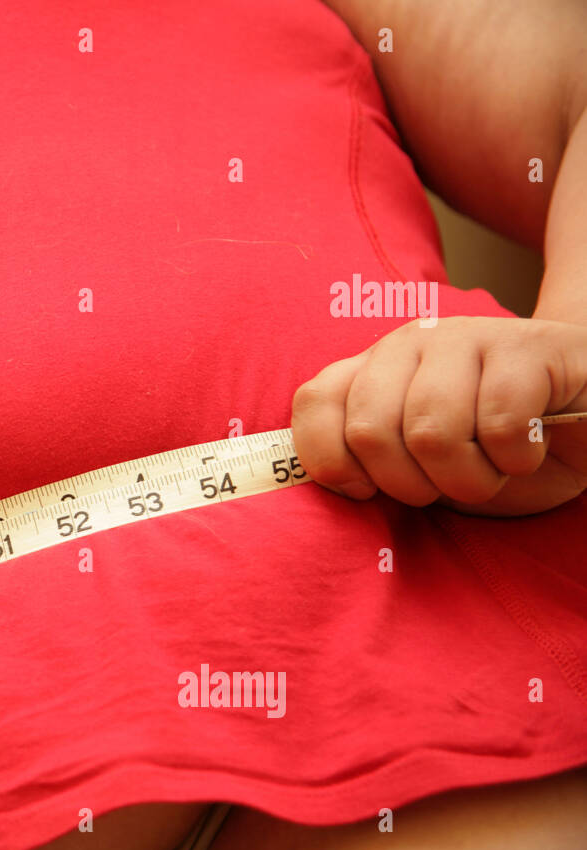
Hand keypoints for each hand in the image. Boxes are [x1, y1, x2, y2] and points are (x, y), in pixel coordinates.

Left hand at [291, 315, 586, 515]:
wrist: (586, 425)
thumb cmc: (493, 452)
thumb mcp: (416, 467)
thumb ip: (362, 461)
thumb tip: (327, 481)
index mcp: (373, 368)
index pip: (315, 402)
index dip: (333, 462)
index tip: (370, 490)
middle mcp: (410, 342)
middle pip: (369, 430)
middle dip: (410, 484)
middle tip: (450, 481)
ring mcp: (468, 336)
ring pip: (431, 432)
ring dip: (469, 478)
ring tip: (494, 468)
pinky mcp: (529, 345)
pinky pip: (499, 424)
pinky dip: (516, 458)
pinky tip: (529, 446)